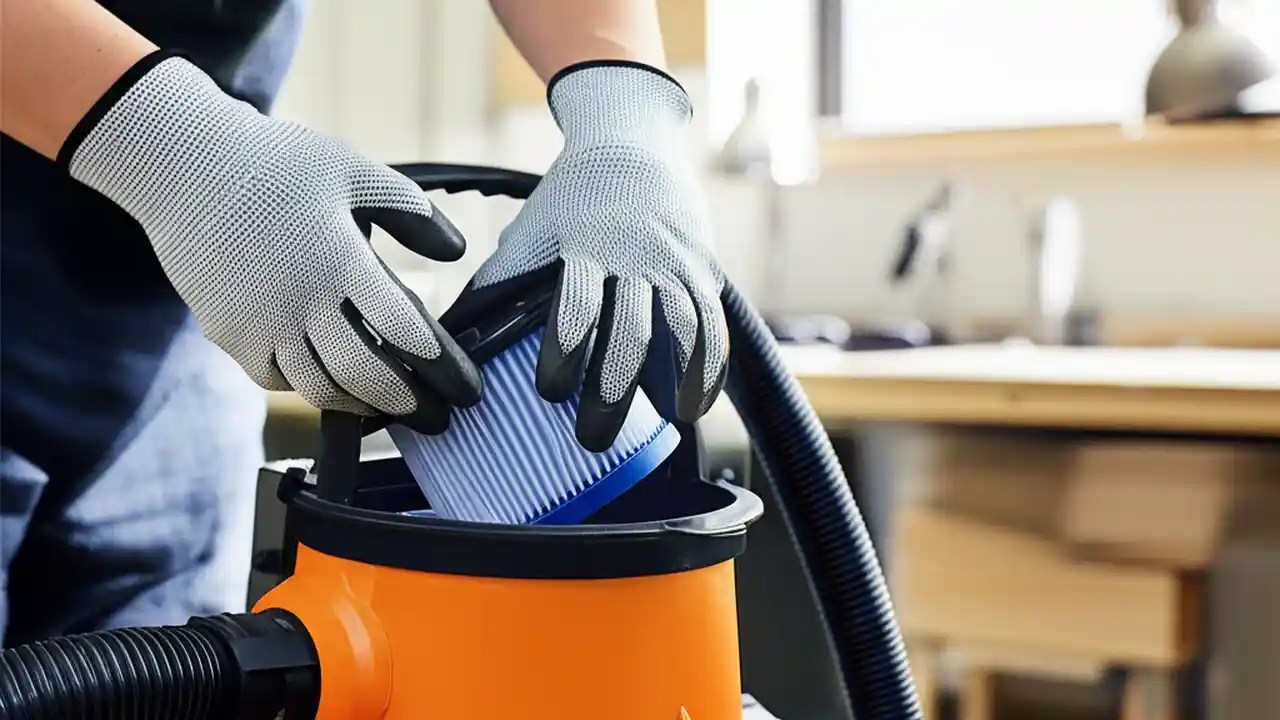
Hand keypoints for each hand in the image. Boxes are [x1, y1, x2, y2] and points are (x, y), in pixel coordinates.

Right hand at [61, 52, 480, 433]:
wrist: (184, 166)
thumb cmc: (279, 163)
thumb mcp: (356, 170)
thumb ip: (412, 211)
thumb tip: (456, 252)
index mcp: (340, 261)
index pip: (403, 328)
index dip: (440, 364)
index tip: (464, 386)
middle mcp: (301, 301)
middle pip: (365, 373)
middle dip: (410, 402)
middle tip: (440, 419)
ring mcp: (262, 324)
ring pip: (320, 387)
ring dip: (362, 405)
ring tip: (393, 410)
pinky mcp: (230, 334)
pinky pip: (277, 379)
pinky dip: (311, 388)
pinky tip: (336, 386)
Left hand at [459, 61, 726, 450]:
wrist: (632, 141)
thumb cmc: (568, 198)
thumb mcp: (530, 231)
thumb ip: (501, 283)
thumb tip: (453, 337)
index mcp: (585, 247)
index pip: (577, 304)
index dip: (565, 350)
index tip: (550, 392)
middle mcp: (636, 256)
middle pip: (631, 330)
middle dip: (613, 389)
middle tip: (592, 438)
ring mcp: (675, 262)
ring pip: (683, 327)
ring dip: (681, 378)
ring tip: (672, 421)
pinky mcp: (704, 268)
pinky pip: (713, 321)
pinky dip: (710, 364)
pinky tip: (698, 402)